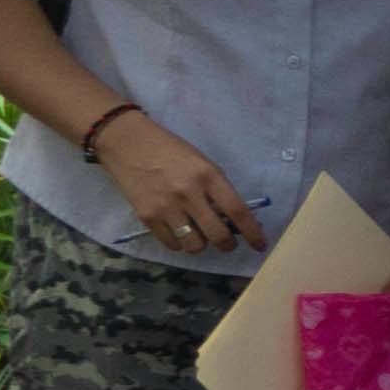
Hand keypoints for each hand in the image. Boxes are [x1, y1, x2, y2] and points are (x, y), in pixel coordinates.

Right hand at [96, 113, 262, 257]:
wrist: (129, 144)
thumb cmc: (171, 152)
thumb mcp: (202, 163)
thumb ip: (218, 189)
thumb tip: (233, 219)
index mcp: (208, 176)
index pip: (237, 211)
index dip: (252, 232)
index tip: (260, 245)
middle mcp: (189, 193)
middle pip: (217, 235)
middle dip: (227, 245)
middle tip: (227, 244)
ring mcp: (166, 206)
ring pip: (194, 245)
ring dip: (201, 245)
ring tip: (199, 236)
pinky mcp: (146, 216)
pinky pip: (171, 244)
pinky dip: (180, 244)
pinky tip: (179, 233)